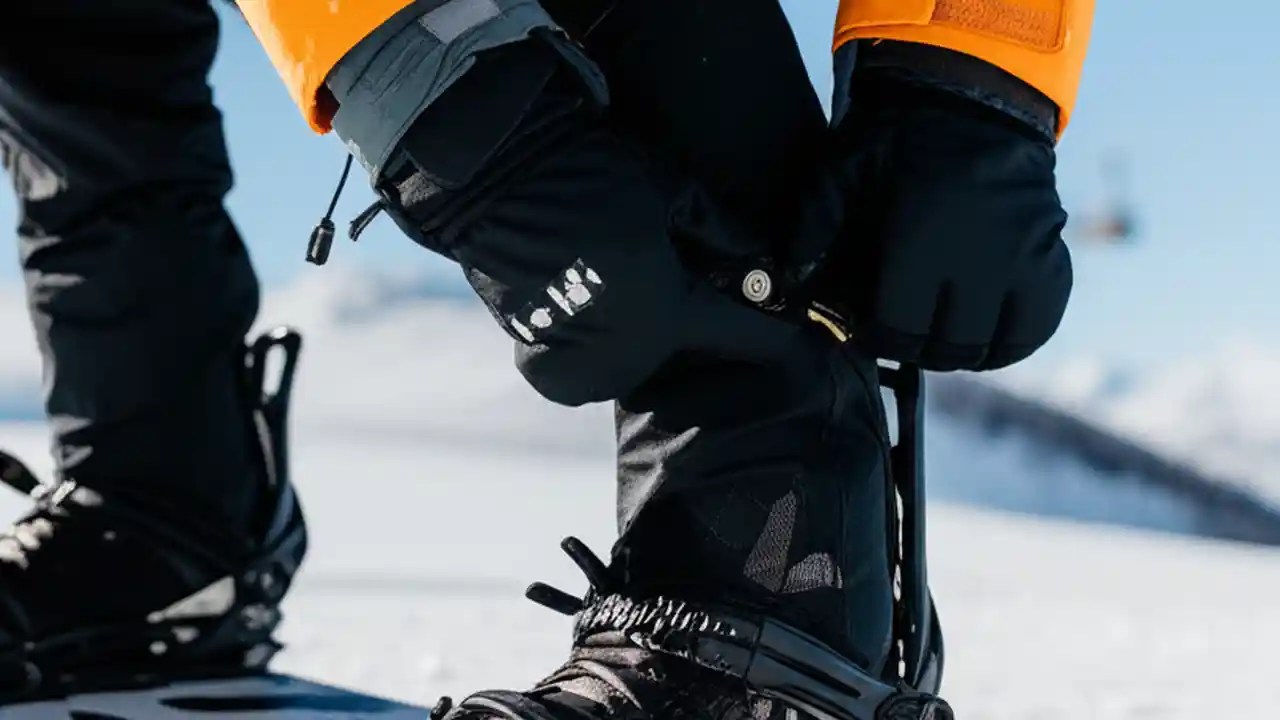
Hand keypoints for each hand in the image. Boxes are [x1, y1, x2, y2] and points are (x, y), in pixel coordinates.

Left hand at [798, 73, 1071, 370]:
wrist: (974, 98)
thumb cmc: (898, 139)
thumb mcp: (842, 170)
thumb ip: (814, 226)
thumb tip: (790, 280)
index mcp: (921, 243)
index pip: (900, 331)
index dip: (879, 339)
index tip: (871, 327)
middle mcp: (979, 259)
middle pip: (949, 347)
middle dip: (920, 348)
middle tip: (905, 331)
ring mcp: (1024, 260)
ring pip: (997, 347)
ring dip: (967, 352)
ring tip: (943, 336)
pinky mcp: (1052, 255)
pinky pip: (1041, 323)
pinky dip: (1015, 338)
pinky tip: (988, 330)